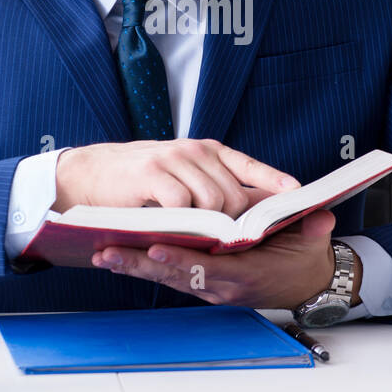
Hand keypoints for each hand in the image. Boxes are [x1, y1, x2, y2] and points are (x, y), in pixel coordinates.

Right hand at [52, 138, 299, 217]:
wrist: (92, 172)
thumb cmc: (142, 180)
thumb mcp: (185, 175)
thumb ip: (215, 186)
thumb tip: (254, 206)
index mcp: (209, 150)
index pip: (250, 165)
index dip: (274, 180)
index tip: (298, 194)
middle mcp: (196, 150)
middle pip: (235, 194)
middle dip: (237, 222)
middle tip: (230, 241)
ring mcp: (175, 160)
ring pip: (213, 201)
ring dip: (211, 226)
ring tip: (201, 238)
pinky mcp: (154, 176)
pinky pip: (184, 205)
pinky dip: (186, 222)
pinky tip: (177, 230)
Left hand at [92, 208, 349, 310]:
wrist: (307, 284)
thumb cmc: (305, 259)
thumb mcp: (313, 242)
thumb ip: (313, 229)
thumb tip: (320, 217)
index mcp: (248, 274)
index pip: (210, 269)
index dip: (183, 260)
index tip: (157, 248)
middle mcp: (223, 285)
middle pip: (177, 276)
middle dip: (141, 265)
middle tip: (110, 252)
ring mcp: (210, 287)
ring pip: (167, 278)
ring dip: (134, 267)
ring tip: (103, 253)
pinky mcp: (202, 284)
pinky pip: (169, 277)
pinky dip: (142, 268)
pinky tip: (116, 258)